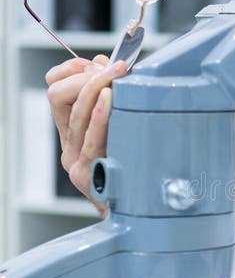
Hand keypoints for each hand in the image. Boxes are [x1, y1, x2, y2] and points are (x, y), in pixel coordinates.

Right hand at [45, 55, 127, 211]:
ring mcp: (75, 160)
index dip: (69, 70)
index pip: (55, 89)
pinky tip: (111, 99)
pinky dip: (100, 115)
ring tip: (116, 74)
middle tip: (113, 68)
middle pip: (59, 96)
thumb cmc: (134, 169)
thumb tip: (104, 64)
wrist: (137, 214)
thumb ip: (111, 97)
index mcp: (71, 131)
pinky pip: (91, 139)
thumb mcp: (121, 129)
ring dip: (96, 87)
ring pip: (75, 113)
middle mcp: (68, 144)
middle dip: (85, 76)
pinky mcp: (87, 174)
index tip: (93, 63)